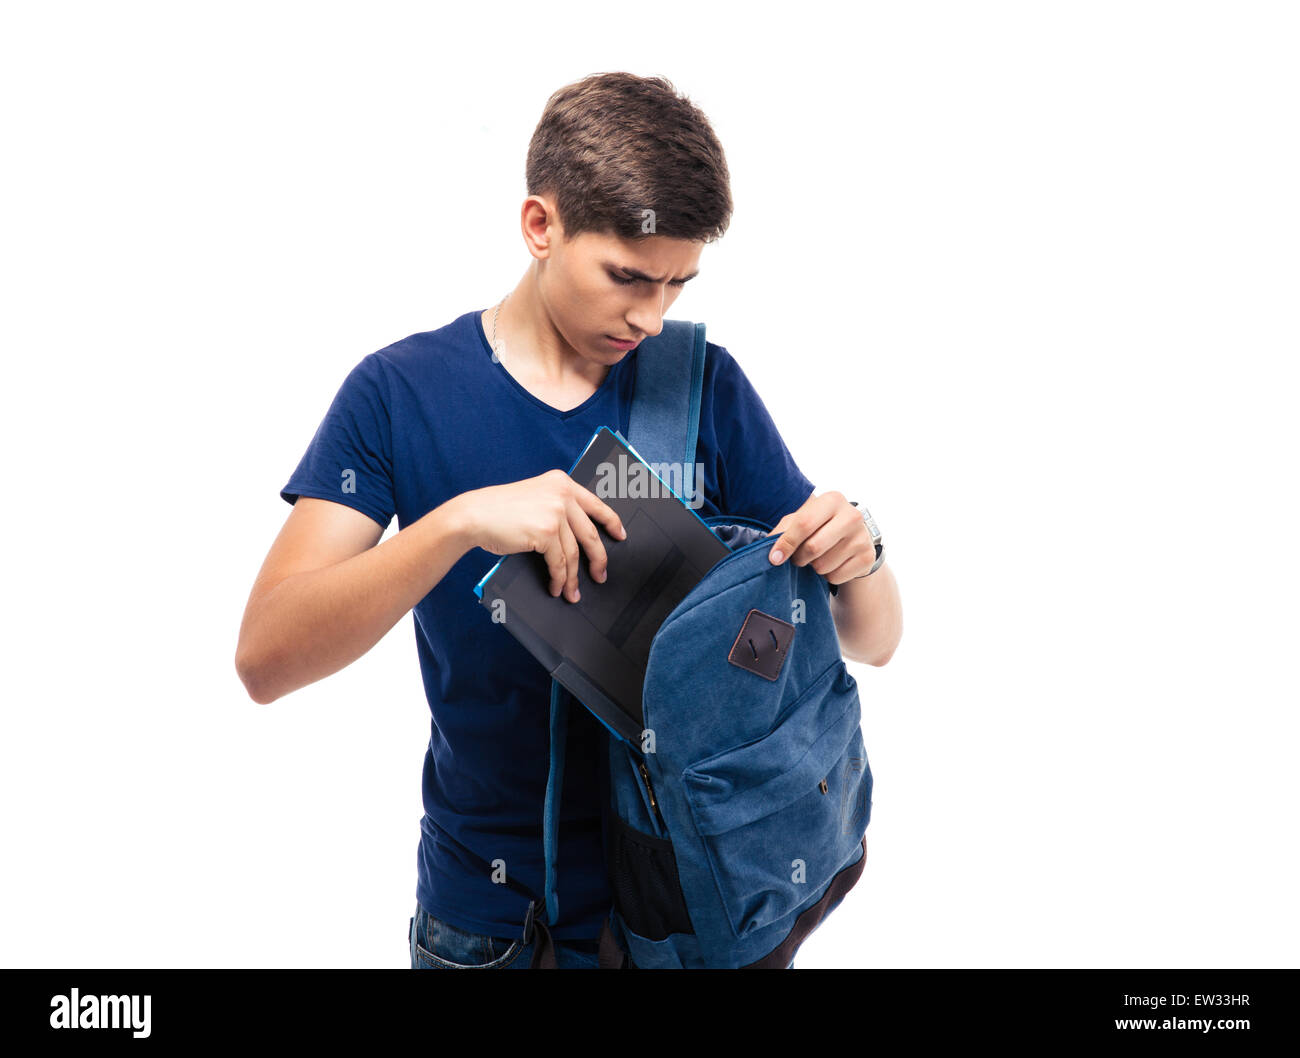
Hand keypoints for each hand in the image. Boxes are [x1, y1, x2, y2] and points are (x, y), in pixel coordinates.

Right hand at [457, 470, 626, 602]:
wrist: (473, 514)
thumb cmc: (499, 510)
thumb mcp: (534, 497)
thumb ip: (556, 506)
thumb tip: (578, 537)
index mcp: (562, 482)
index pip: (596, 504)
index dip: (611, 522)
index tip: (620, 536)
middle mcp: (562, 494)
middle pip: (590, 533)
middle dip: (598, 559)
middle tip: (600, 575)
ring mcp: (556, 512)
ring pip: (574, 553)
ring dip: (573, 577)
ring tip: (572, 592)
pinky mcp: (547, 532)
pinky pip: (560, 562)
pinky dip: (559, 579)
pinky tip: (556, 587)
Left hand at [765, 491, 875, 587]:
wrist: (853, 537)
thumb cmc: (820, 526)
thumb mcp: (801, 520)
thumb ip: (783, 531)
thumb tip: (772, 555)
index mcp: (833, 500)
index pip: (804, 524)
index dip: (786, 543)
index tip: (774, 558)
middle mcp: (852, 515)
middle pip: (813, 547)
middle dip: (799, 558)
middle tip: (798, 558)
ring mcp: (863, 537)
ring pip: (823, 565)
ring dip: (814, 567)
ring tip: (819, 557)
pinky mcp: (868, 557)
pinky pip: (836, 577)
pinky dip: (828, 576)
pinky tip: (833, 564)